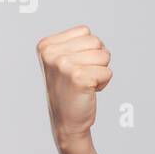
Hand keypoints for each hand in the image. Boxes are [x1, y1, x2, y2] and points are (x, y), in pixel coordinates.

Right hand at [37, 25, 112, 148]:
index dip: (88, 50)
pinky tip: (89, 91)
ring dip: (100, 71)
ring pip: (104, 55)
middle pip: (96, 42)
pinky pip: (108, 72)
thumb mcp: (61, 61)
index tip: (74, 67)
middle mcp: (52, 53)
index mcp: (46, 45)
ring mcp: (64, 64)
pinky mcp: (78, 77)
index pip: (85, 31)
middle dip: (97, 60)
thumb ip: (74, 44)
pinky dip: (104, 83)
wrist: (66, 121)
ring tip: (85, 83)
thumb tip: (96, 40)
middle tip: (82, 76)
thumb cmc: (68, 90)